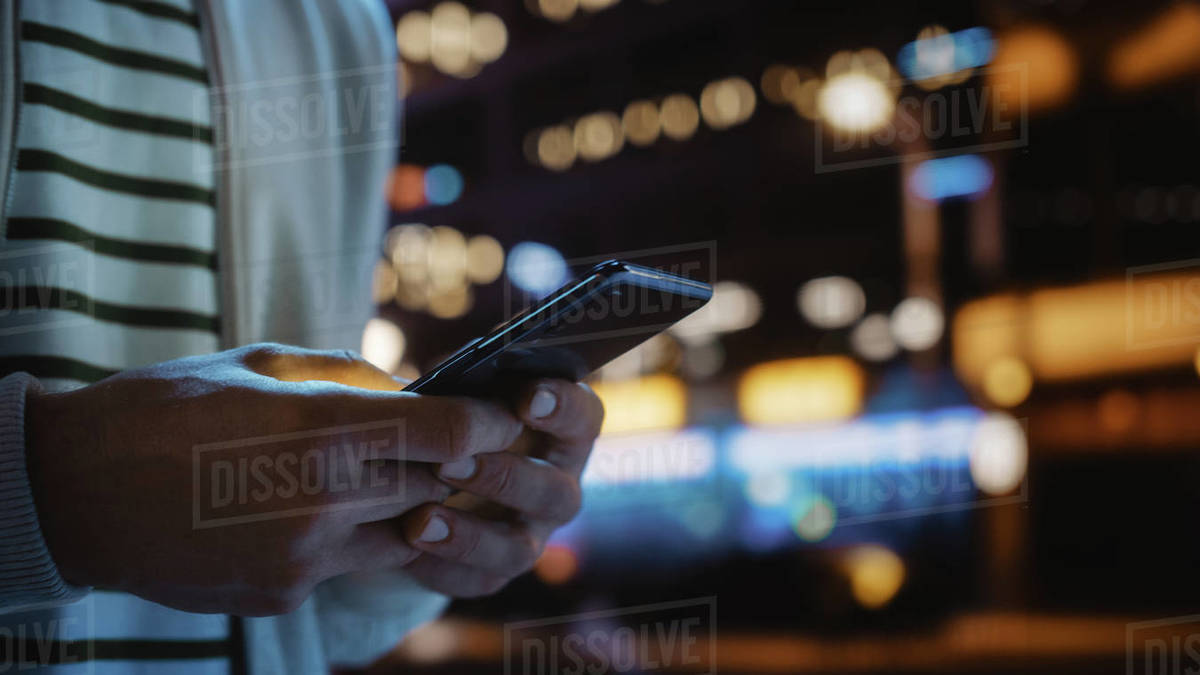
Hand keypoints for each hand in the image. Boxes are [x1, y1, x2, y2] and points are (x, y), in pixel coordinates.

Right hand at [24, 343, 522, 614]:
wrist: (72, 493)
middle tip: (458, 441)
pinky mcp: (283, 594)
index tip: (503, 415)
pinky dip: (349, 536)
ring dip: (407, 505)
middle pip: (435, 485)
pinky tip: (313, 508)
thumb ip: (349, 379)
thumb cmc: (163, 408)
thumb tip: (412, 392)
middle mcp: (321, 500)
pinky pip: (346, 563)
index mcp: (318, 428)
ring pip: (402, 534)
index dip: (488, 423)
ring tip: (385, 472)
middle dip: (452, 463)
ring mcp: (303, 558)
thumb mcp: (260, 365)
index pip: (449, 434)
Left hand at [398, 379, 603, 596]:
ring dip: (470, 535)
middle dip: (503, 477)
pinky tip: (406, 546)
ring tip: (420, 520)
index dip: (562, 408)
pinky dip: (441, 565)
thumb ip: (459, 387)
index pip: (584, 418)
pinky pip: (476, 579)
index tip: (527, 399)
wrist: (414, 467)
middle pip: (554, 492)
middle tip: (448, 462)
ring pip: (518, 548)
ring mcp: (530, 534)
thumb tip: (441, 384)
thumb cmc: (446, 413)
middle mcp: (557, 486)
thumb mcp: (452, 390)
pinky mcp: (494, 571)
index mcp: (563, 432)